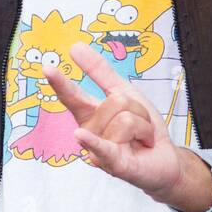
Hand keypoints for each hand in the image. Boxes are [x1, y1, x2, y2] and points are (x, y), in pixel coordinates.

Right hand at [43, 42, 183, 199]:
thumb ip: (99, 72)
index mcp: (90, 115)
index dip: (61, 82)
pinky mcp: (112, 164)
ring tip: (142, 139)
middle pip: (115, 102)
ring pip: (124, 119)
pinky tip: (80, 136)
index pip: (73, 96)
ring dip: (144, 126)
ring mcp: (99, 150)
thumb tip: (75, 47)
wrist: (164, 157)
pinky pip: (103, 146)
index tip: (47, 68)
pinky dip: (93, 142)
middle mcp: (90, 132)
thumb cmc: (141, 127)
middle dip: (137, 109)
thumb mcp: (123, 93)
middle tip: (141, 124)